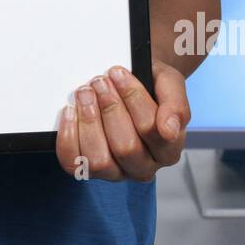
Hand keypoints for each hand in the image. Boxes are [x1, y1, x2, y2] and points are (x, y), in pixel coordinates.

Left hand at [55, 59, 189, 180]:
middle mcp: (145, 167)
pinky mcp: (90, 170)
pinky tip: (70, 111)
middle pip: (126, 147)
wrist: (133, 84)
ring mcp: (117, 172)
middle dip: (109, 108)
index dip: (132, 99)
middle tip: (99, 81)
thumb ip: (176, 105)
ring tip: (85, 93)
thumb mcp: (170, 83)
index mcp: (169, 150)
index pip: (152, 130)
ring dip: (89, 122)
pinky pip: (74, 163)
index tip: (118, 73)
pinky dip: (68, 136)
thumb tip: (169, 130)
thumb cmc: (151, 85)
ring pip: (100, 160)